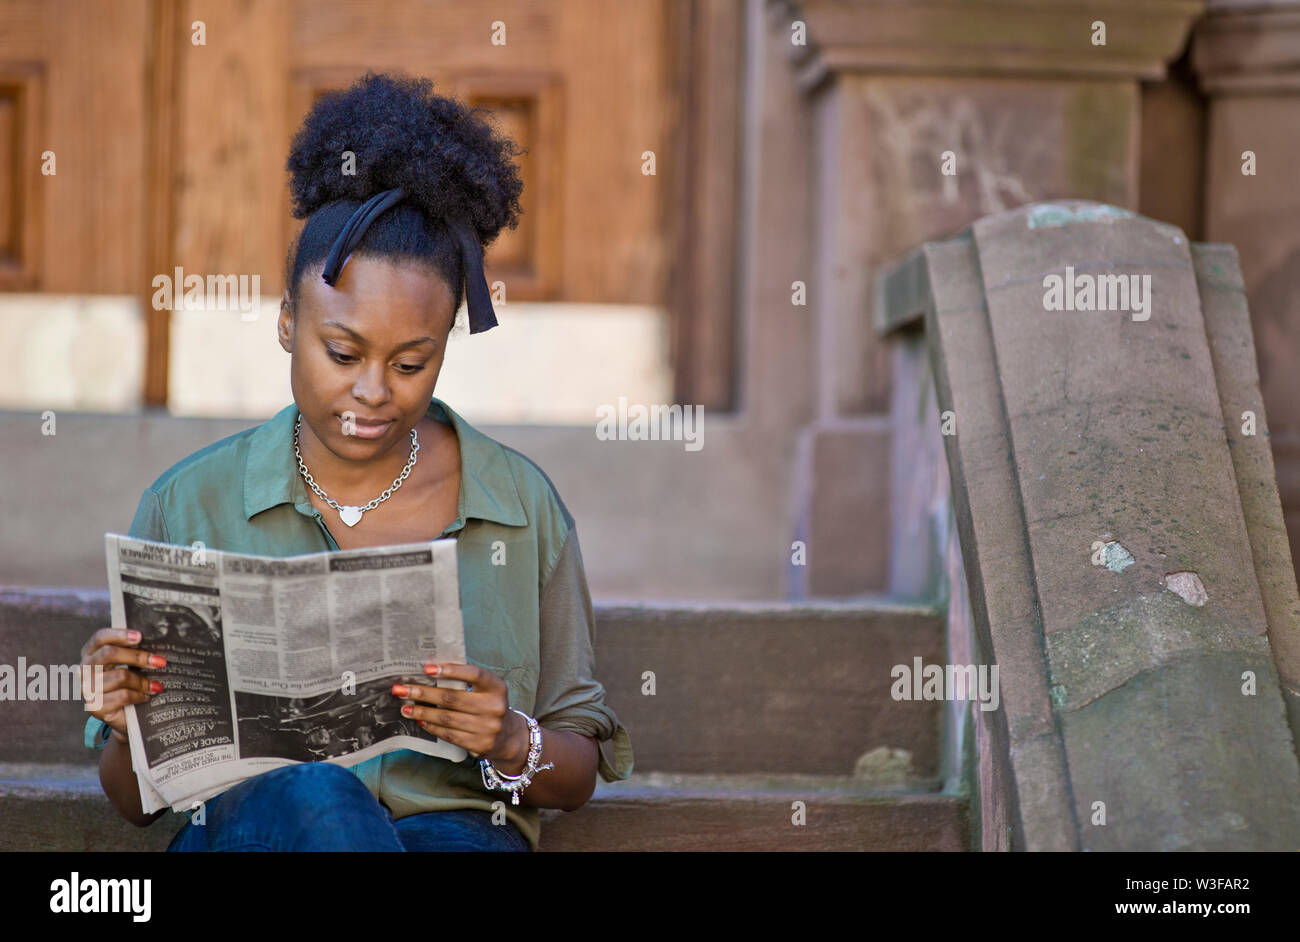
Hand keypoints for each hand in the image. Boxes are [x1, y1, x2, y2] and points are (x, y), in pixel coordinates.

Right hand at [79, 627, 165, 739]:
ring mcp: (87, 688)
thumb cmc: (128, 682)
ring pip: (120, 676)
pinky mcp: (94, 707)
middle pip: (109, 654)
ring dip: (142, 681)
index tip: (140, 636)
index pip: (100, 637)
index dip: (120, 634)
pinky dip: (139, 696)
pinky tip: (146, 697)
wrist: (124, 714)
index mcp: (91, 652)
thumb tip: (158, 641)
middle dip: (138, 656)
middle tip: (160, 662)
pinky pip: (122, 696)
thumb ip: (135, 651)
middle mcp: (85, 669)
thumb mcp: (128, 664)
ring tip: (156, 685)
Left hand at [391, 663, 528, 773]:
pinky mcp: (479, 744)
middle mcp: (494, 707)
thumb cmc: (488, 705)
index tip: (426, 668)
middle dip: (423, 693)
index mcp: (497, 687)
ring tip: (405, 707)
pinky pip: (449, 734)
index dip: (451, 670)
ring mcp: (487, 727)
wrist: (507, 736)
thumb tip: (429, 672)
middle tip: (401, 690)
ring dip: (422, 712)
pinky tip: (420, 720)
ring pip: (447, 718)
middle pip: (452, 698)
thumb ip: (465, 681)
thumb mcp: (486, 690)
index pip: (473, 674)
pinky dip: (432, 726)